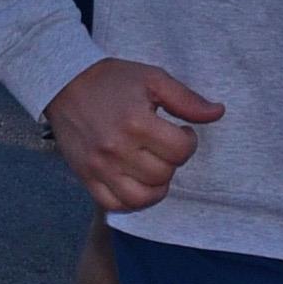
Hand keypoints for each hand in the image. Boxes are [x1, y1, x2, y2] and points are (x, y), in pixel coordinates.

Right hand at [51, 55, 223, 208]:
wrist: (64, 83)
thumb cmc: (112, 80)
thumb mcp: (153, 78)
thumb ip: (187, 99)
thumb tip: (218, 112)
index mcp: (136, 122)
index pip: (180, 150)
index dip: (188, 141)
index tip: (180, 131)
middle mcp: (116, 149)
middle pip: (163, 174)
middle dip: (172, 161)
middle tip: (163, 145)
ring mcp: (99, 167)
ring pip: (142, 197)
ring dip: (156, 186)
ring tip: (154, 167)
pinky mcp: (85, 176)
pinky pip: (114, 205)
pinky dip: (131, 201)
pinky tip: (137, 183)